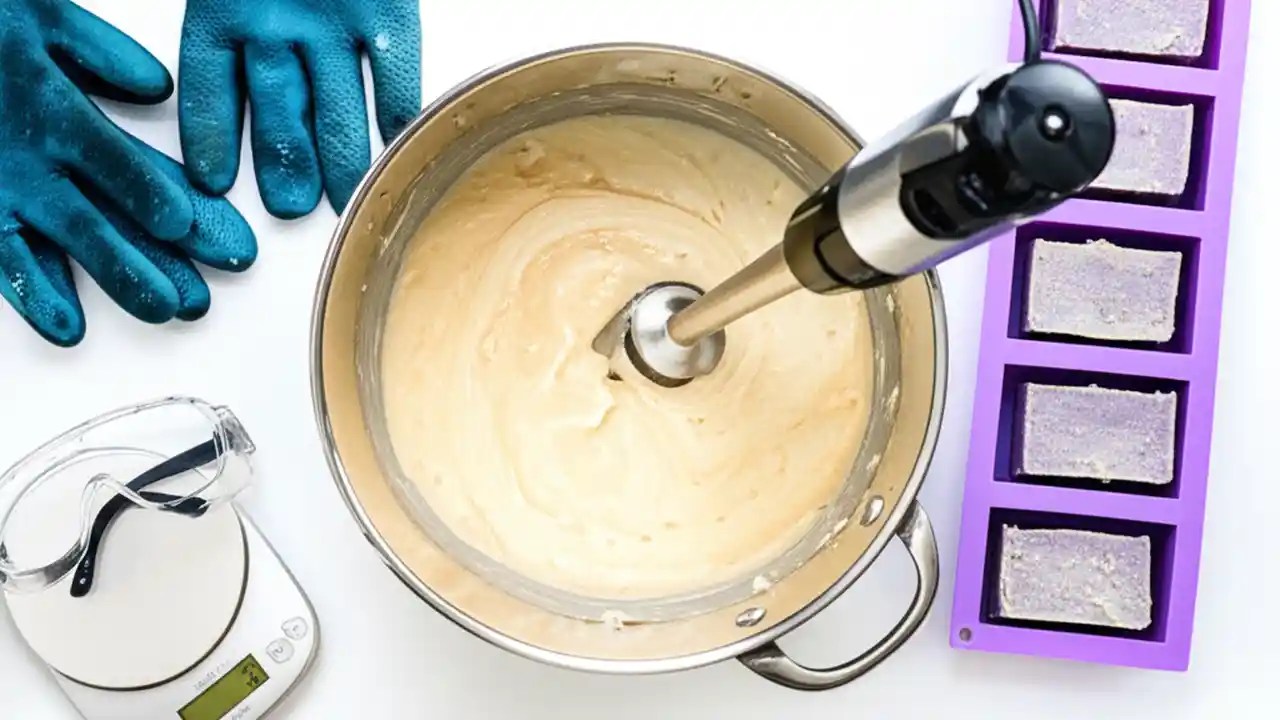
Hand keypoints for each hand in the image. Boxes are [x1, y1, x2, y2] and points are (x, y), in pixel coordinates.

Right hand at [0, 0, 255, 346]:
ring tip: (159, 314)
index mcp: (54, 110)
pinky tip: (69, 330)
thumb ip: (99, 52)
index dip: (152, 192)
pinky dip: (34, 295)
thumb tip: (155, 87)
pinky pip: (3, 259)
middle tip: (194, 299)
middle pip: (98, 218)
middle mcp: (28, 160)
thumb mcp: (38, 17)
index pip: (117, 160)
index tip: (187, 224)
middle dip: (149, 260)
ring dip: (110, 281)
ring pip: (58, 246)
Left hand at [179, 0, 421, 217]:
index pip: (208, 89)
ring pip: (335, 112)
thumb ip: (235, 8)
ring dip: (340, 163)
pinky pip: (393, 80)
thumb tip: (240, 69)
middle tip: (289, 208)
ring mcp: (334, 20)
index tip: (213, 182)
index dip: (212, 139)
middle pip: (275, 113)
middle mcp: (273, 19)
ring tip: (347, 200)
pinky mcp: (388, 9)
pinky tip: (395, 146)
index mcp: (219, 5)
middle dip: (283, 165)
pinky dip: (394, 119)